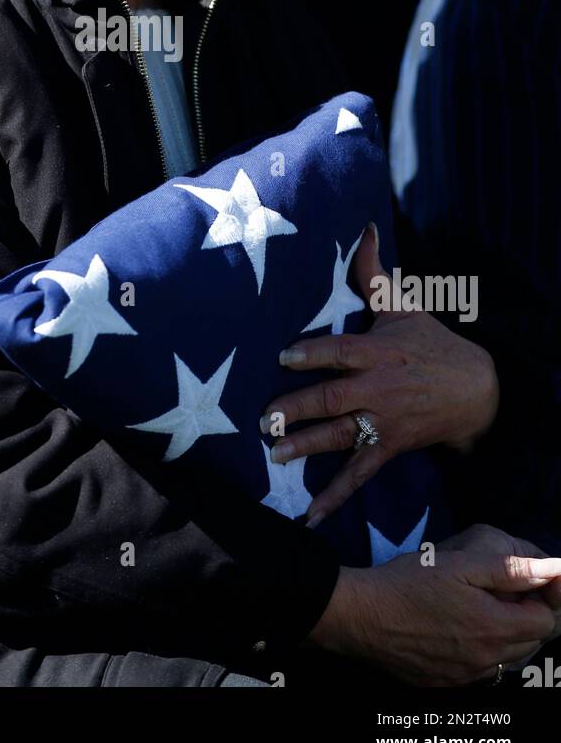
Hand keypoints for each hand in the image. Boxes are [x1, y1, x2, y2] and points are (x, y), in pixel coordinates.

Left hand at [260, 225, 498, 526]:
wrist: (477, 390)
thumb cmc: (430, 344)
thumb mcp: (403, 307)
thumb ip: (373, 273)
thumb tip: (364, 227)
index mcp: (378, 352)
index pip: (341, 352)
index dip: (314, 353)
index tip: (284, 355)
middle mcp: (378, 389)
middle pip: (334, 399)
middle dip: (298, 409)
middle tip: (265, 418)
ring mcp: (382, 423)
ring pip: (341, 437)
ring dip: (307, 447)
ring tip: (275, 455)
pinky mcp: (388, 448)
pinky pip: (358, 475)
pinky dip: (335, 497)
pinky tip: (309, 515)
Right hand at [306, 547, 560, 685]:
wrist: (361, 615)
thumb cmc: (409, 582)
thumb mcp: (460, 564)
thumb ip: (509, 569)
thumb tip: (551, 569)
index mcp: (494, 627)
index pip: (545, 621)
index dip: (541, 598)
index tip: (525, 581)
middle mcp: (486, 659)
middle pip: (529, 643)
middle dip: (526, 617)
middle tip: (503, 591)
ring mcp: (465, 675)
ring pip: (505, 660)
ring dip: (505, 637)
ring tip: (481, 608)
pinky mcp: (444, 683)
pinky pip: (479, 672)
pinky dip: (481, 652)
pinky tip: (458, 630)